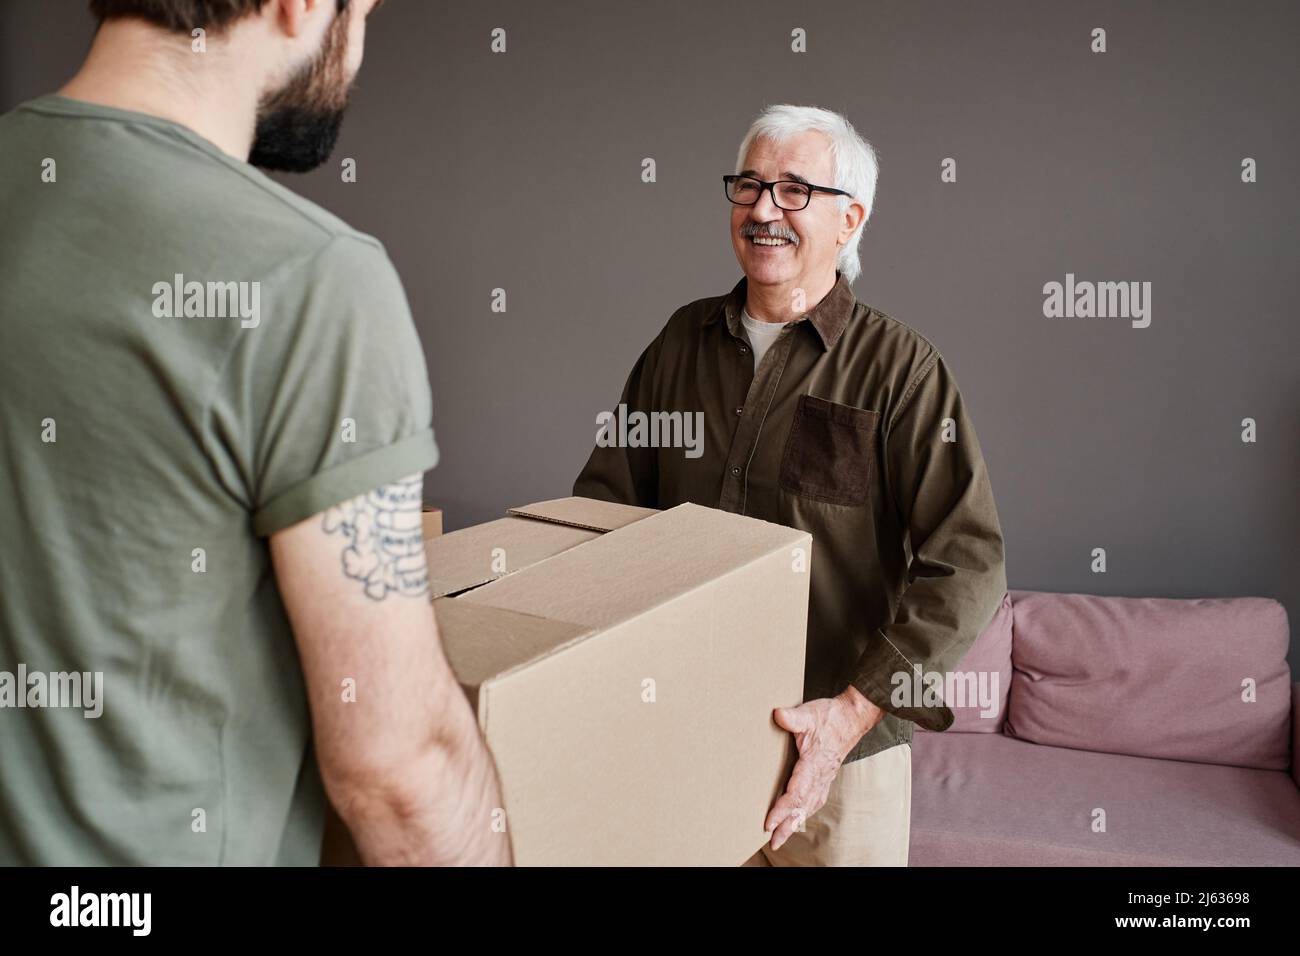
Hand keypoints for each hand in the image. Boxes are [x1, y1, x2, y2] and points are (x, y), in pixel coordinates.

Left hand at [764, 685, 883, 850]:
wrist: (852, 717)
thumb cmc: (830, 716)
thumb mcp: (808, 713)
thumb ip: (792, 717)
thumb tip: (777, 715)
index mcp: (813, 764)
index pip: (795, 793)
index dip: (782, 810)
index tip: (769, 823)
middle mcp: (820, 776)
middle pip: (801, 806)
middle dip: (786, 826)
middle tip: (773, 842)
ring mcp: (824, 777)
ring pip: (808, 805)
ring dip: (795, 822)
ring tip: (781, 836)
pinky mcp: (826, 776)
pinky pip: (815, 799)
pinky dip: (805, 812)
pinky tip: (799, 817)